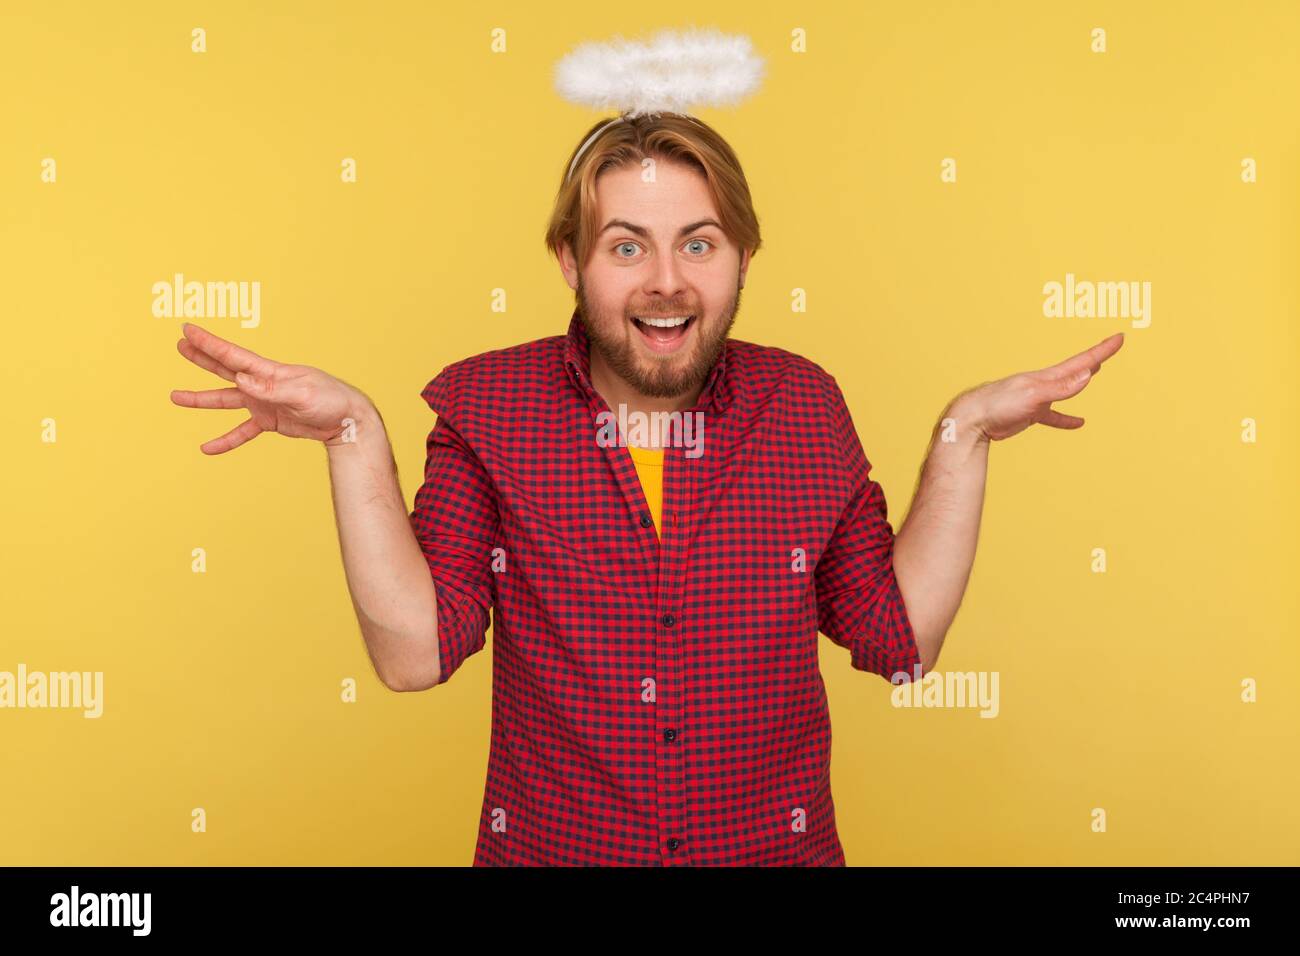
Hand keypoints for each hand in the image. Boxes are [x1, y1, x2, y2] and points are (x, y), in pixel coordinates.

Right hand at [169, 323, 373, 453]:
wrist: (347, 421)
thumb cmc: (331, 400)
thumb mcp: (302, 394)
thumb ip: (271, 389)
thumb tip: (240, 381)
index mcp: (269, 372)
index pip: (233, 355)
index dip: (209, 343)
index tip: (187, 329)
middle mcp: (263, 384)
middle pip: (225, 369)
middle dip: (202, 358)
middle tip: (179, 345)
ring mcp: (264, 402)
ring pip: (227, 400)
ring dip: (202, 399)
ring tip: (176, 397)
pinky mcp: (270, 421)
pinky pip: (242, 431)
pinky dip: (226, 440)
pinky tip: (208, 449)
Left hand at [952, 333, 1124, 442]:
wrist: (972, 418)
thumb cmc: (999, 404)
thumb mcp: (1034, 395)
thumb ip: (1061, 387)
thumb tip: (1087, 374)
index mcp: (1047, 377)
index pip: (1081, 361)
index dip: (1102, 350)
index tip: (1120, 338)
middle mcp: (1044, 384)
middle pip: (1075, 369)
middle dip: (1094, 358)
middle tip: (1110, 346)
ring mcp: (1036, 398)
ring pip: (1064, 390)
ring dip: (1080, 382)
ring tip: (1094, 375)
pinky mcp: (1029, 414)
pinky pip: (1053, 416)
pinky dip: (1065, 419)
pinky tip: (1078, 422)